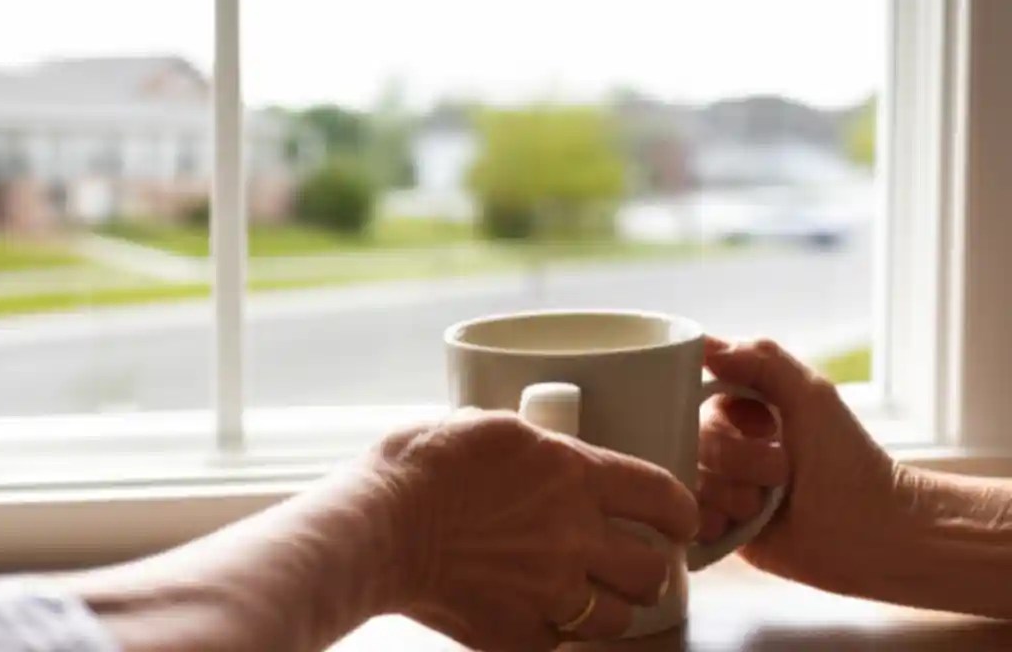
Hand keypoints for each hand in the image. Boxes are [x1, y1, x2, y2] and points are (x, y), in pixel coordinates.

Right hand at [370, 410, 697, 651]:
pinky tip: (531, 614)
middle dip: (649, 568)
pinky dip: (552, 632)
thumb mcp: (489, 429)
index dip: (681, 512)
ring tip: (586, 597)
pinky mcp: (519, 634)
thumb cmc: (419, 467)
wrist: (377, 526)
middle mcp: (575, 536)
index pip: (663, 496)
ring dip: (609, 608)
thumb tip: (548, 456)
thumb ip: (537, 448)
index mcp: (574, 474)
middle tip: (630, 563)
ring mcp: (551, 591)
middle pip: (653, 569)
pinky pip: (560, 643)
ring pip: (619, 618)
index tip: (679, 520)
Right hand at [696, 337, 907, 596]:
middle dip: (737, 461)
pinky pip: (686, 520)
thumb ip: (761, 360)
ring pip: (687, 483)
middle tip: (781, 473)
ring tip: (766, 505)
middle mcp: (718, 446)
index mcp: (734, 409)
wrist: (872, 531)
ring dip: (731, 495)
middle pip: (689, 444)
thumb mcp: (811, 395)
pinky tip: (742, 527)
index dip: (721, 418)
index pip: (690, 400)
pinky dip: (712, 523)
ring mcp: (715, 489)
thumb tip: (704, 343)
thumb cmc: (847, 458)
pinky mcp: (715, 529)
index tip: (764, 427)